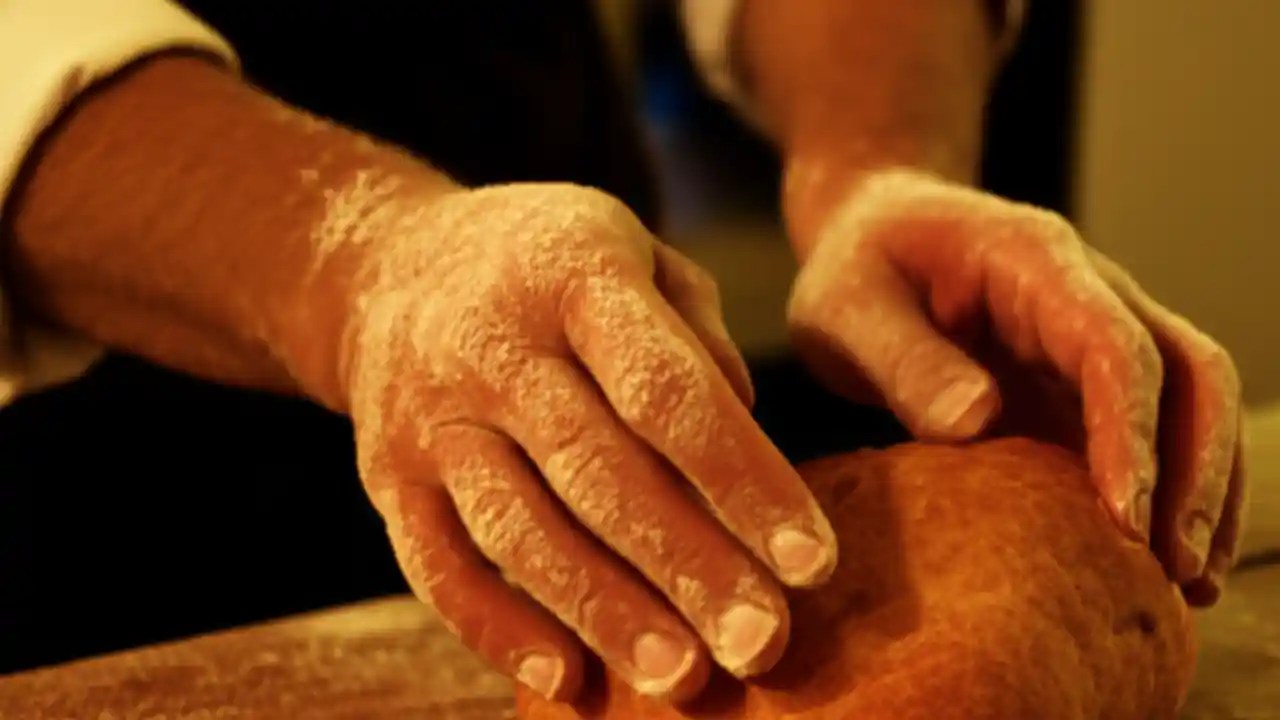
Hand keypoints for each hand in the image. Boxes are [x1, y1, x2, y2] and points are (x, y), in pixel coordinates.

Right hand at [337, 182, 836, 700]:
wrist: (384, 261)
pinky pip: (435, 564)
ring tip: (682, 677)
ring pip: (518, 529)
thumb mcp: (632, 250)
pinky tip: (565, 678)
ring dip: (603, 611)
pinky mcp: (385, 474)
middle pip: (599, 472)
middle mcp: (493, 345)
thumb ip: (696, 334)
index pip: (666, 390)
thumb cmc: (545, 265)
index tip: (810, 560)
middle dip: (688, 565)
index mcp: (573, 275)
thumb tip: (747, 436)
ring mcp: (430, 415)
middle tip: (762, 642)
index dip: (742, 480)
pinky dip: (496, 629)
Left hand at [786, 169, 1244, 604]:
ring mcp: (1094, 341)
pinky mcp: (1081, 385)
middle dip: (1197, 471)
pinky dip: (1167, 494)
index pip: (1113, 344)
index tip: (1124, 514)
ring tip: (1186, 586)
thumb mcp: (847, 305)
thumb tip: (975, 423)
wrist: (870, 234)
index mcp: (1034, 261)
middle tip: (1173, 568)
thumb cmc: (857, 265)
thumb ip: (903, 359)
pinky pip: (1152, 435)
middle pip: (1189, 373)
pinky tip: (1157, 565)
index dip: (1130, 430)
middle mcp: (1088, 295)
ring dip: (1201, 491)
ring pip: (1192, 405)